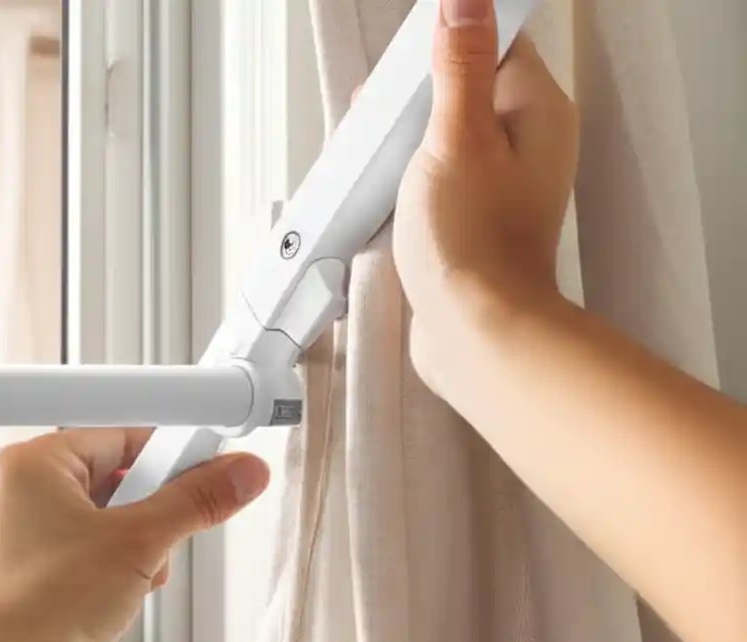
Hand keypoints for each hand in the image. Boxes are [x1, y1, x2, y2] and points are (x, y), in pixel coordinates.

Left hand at [0, 429, 268, 641]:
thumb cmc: (39, 607)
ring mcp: (13, 537)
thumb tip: (235, 475)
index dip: (168, 455)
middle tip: (159, 536)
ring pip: (97, 524)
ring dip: (130, 550)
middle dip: (147, 515)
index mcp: (30, 464)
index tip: (203, 467)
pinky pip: (78, 557)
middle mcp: (13, 494)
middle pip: (111, 481)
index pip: (118, 436)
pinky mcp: (21, 577)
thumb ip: (195, 502)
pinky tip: (110, 598)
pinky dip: (104, 574)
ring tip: (130, 577)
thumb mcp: (139, 542)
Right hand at [394, 0, 578, 390]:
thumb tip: (465, 1)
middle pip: (467, 82)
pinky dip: (410, 170)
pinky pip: (440, 169)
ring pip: (447, 127)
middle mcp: (529, 140)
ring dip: (407, 134)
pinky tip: (389, 188)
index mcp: (538, 110)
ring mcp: (503, 178)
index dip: (446, 42)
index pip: (496, 40)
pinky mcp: (476, 211)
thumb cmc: (472, 242)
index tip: (408, 69)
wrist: (475, 331)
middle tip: (384, 117)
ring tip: (382, 158)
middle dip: (416, 93)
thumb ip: (459, 66)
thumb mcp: (455, 136)